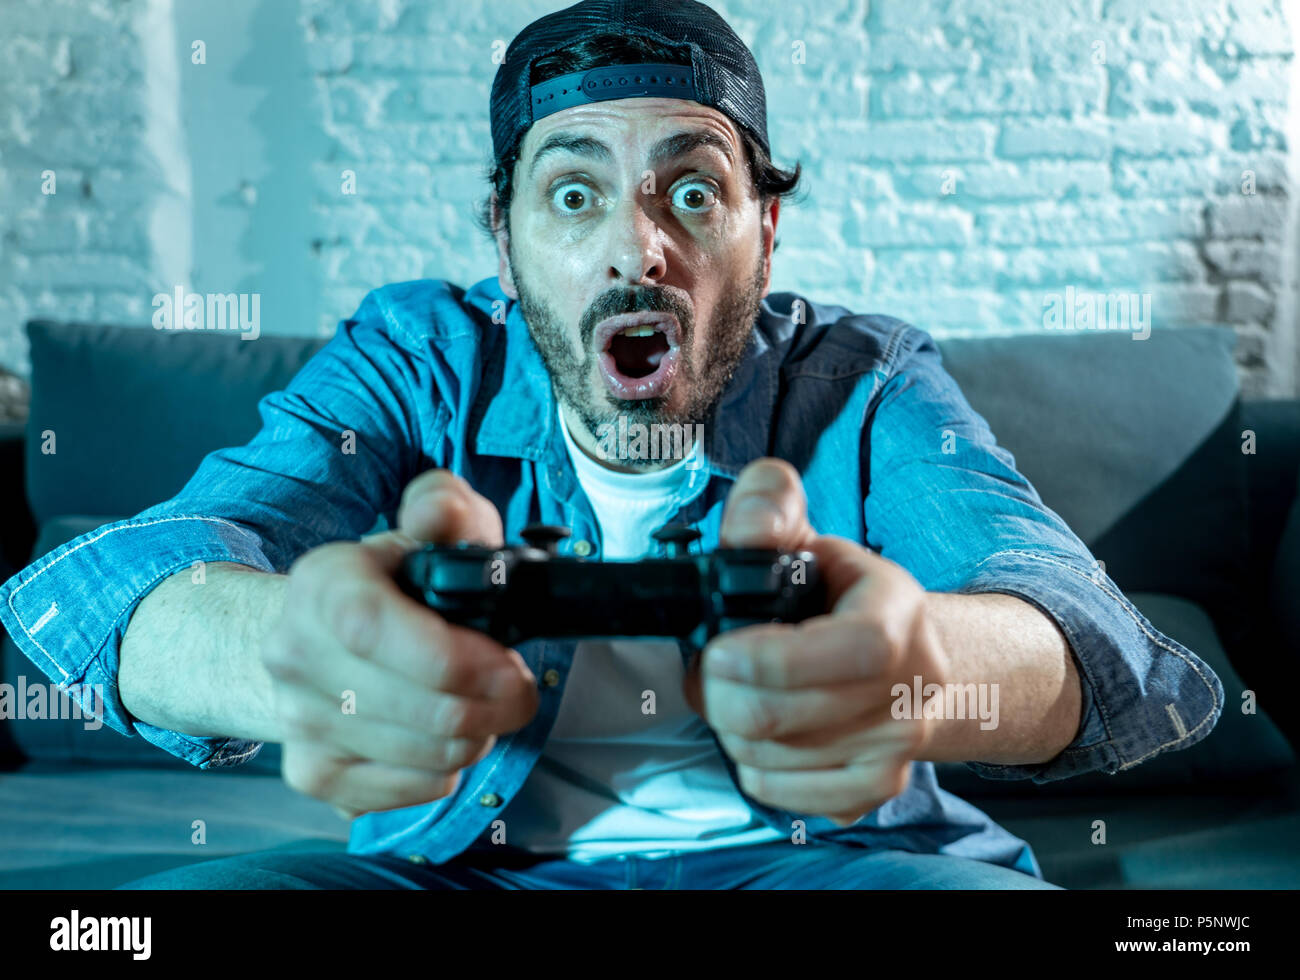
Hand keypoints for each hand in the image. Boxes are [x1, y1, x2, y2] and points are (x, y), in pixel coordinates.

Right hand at [264, 470, 538, 819]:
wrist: (312, 638)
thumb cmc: (390, 582)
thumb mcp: (424, 528)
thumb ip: (444, 507)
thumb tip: (439, 513)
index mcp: (323, 583)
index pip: (376, 629)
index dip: (459, 659)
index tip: (509, 664)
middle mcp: (295, 654)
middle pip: (426, 709)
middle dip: (498, 703)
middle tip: (517, 687)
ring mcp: (298, 719)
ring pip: (429, 755)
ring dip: (480, 735)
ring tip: (482, 705)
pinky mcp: (313, 773)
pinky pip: (412, 789)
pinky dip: (448, 769)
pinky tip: (445, 735)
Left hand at [683, 458, 949, 825]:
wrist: (905, 659)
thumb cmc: (841, 598)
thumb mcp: (809, 542)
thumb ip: (769, 513)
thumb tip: (754, 515)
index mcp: (899, 613)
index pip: (858, 649)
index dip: (777, 659)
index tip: (720, 651)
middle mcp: (913, 685)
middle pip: (790, 718)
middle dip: (721, 696)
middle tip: (707, 670)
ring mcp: (899, 745)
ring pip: (775, 760)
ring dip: (731, 730)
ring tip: (736, 695)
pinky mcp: (876, 788)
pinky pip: (787, 795)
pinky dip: (754, 769)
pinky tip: (762, 734)